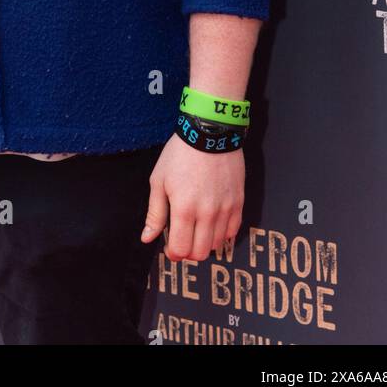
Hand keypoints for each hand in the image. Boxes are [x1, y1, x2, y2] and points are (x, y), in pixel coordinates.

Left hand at [140, 132, 243, 258]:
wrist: (210, 132)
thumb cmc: (180, 155)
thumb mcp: (159, 180)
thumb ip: (155, 213)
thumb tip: (147, 239)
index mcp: (184, 209)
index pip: (181, 250)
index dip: (173, 254)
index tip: (169, 247)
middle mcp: (207, 214)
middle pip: (200, 253)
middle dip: (188, 252)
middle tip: (182, 239)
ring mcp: (225, 209)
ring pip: (217, 245)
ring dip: (204, 243)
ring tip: (196, 228)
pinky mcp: (238, 203)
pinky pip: (232, 232)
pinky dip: (221, 234)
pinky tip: (211, 222)